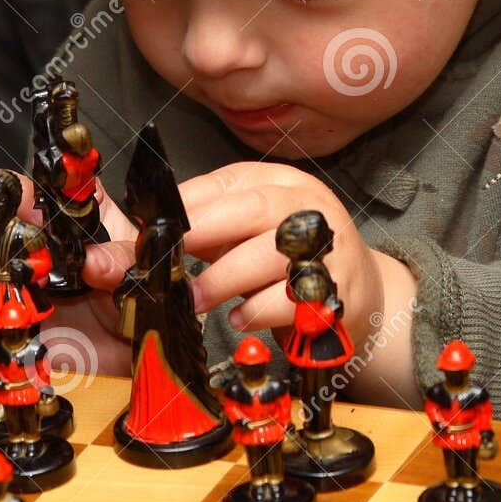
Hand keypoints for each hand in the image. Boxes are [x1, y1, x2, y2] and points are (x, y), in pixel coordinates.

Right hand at [0, 169, 137, 376]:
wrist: (138, 349)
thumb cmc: (140, 297)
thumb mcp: (143, 269)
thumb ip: (122, 259)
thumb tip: (92, 262)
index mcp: (75, 215)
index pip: (41, 185)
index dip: (23, 184)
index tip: (18, 192)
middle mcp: (39, 239)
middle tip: (11, 239)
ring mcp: (20, 276)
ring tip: (9, 278)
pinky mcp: (11, 314)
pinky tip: (5, 309)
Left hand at [177, 162, 418, 403]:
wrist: (362, 294)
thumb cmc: (292, 261)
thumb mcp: (250, 234)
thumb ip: (204, 232)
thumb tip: (138, 241)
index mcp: (284, 184)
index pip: (232, 181)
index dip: (191, 202)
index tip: (157, 226)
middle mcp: (309, 208)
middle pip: (256, 209)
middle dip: (205, 231)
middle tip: (168, 260)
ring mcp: (329, 248)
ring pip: (273, 254)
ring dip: (225, 278)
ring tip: (195, 299)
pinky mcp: (337, 292)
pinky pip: (291, 300)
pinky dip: (258, 311)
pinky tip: (239, 319)